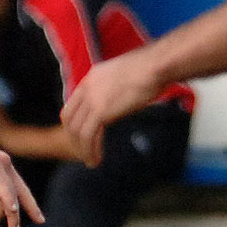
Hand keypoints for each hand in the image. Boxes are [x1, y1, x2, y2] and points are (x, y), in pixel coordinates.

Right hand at [0, 123, 42, 226]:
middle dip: (27, 210)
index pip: (17, 187)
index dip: (28, 203)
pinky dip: (8, 200)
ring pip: (11, 193)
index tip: (38, 218)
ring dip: (12, 215)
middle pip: (18, 192)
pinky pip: (2, 187)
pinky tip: (12, 211)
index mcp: (0, 163)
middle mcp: (4, 162)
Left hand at [62, 50, 165, 166]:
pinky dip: (91, 150)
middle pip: (69, 119)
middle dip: (74, 138)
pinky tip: (97, 159)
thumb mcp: (126, 76)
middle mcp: (87, 88)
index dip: (75, 122)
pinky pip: (89, 136)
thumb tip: (121, 97)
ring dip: (83, 149)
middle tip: (83, 151)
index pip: (73, 104)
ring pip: (77, 131)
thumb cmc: (153, 68)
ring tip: (91, 161)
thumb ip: (116, 88)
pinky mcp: (101, 111)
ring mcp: (92, 100)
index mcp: (92, 78)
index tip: (81, 135)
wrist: (157, 65)